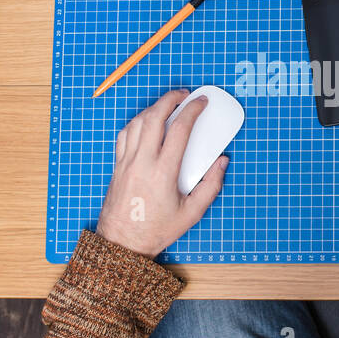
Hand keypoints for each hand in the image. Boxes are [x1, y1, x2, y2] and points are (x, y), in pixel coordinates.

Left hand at [95, 89, 228, 257]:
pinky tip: (146, 122)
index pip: (180, 129)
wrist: (122, 243)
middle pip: (154, 117)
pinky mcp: (117, 165)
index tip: (201, 102)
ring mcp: (126, 162)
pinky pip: (125, 134)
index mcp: (163, 172)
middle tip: (183, 94)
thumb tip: (221, 162)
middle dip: (170, 99)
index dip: (192, 110)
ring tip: (167, 105)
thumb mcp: (192, 213)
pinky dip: (137, 122)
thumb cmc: (157, 230)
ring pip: (137, 122)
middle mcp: (142, 162)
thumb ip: (211, 185)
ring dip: (153, 108)